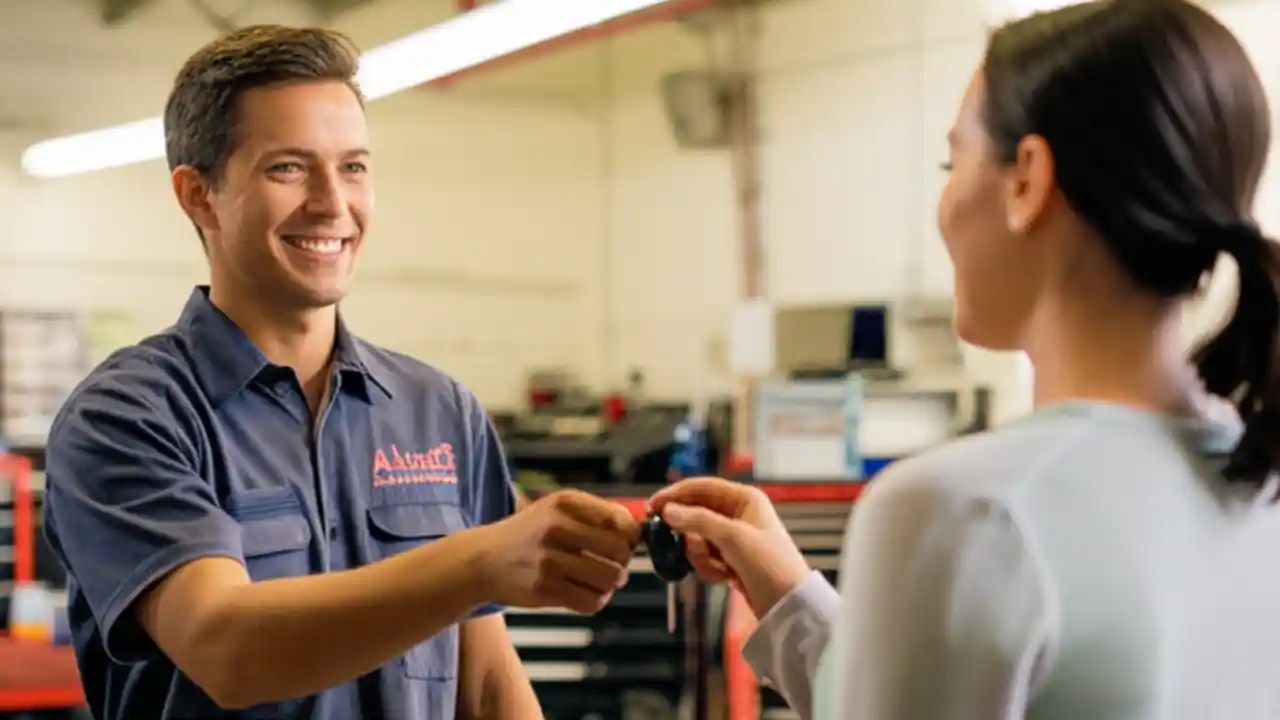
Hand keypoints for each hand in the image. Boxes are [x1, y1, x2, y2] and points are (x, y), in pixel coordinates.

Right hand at [474, 489, 639, 614]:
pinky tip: (587, 593)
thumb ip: (597, 514)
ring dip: (612, 584)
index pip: (622, 521)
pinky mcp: (545, 589)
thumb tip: (639, 530)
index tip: (622, 543)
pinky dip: (597, 601)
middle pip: (620, 551)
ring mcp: (550, 560)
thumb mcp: (558, 509)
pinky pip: (592, 602)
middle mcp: (557, 528)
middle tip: (612, 565)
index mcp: (565, 503)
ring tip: (600, 580)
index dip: (630, 537)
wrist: (484, 560)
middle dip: (623, 562)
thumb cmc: (530, 534)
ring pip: (611, 578)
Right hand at [649, 477, 809, 617]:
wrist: (787, 604)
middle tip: (682, 544)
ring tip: (716, 566)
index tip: (652, 506)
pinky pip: (704, 556)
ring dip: (700, 554)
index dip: (676, 494)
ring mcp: (734, 537)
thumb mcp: (733, 537)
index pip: (703, 486)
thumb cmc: (769, 564)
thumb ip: (698, 521)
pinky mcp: (730, 559)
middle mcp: (739, 513)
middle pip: (696, 513)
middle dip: (690, 533)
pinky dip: (708, 567)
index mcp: (745, 498)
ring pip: (697, 537)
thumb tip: (668, 511)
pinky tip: (723, 576)